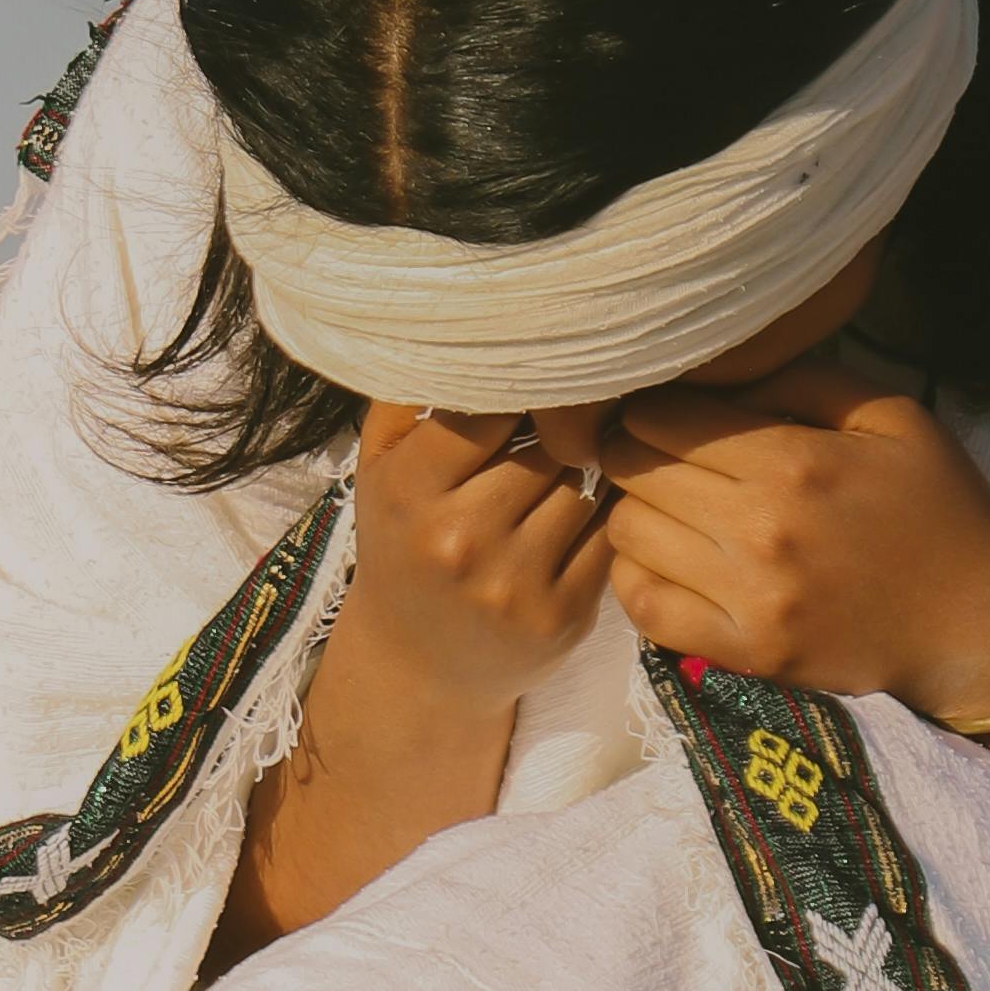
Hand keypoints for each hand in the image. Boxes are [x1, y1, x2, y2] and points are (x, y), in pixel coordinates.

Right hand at [342, 394, 623, 719]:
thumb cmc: (403, 544)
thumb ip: (411, 394)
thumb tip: (466, 324)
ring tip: (580, 454)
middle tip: (572, 409)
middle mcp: (459, 541)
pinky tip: (593, 503)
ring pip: (587, 484)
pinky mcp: (563, 617)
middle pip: (549, 443)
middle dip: (563, 424)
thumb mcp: (379, 468)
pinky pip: (610, 534)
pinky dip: (609, 512)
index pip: (490, 404)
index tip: (537, 371)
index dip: (523, 382)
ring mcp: (514, 585)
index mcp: (408, 491)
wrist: (417, 666)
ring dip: (592, 464)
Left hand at [595, 361, 989, 708]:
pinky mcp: (747, 652)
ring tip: (665, 508)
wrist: (975, 624)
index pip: (664, 417)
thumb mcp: (892, 417)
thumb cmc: (937, 511)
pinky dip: (636, 579)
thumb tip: (720, 374)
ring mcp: (749, 597)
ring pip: (628, 535)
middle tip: (654, 455)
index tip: (665, 413)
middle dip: (632, 452)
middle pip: (632, 470)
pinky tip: (663, 563)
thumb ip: (805, 379)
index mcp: (794, 462)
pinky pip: (645, 609)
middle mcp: (761, 529)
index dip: (652, 407)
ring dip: (635, 513)